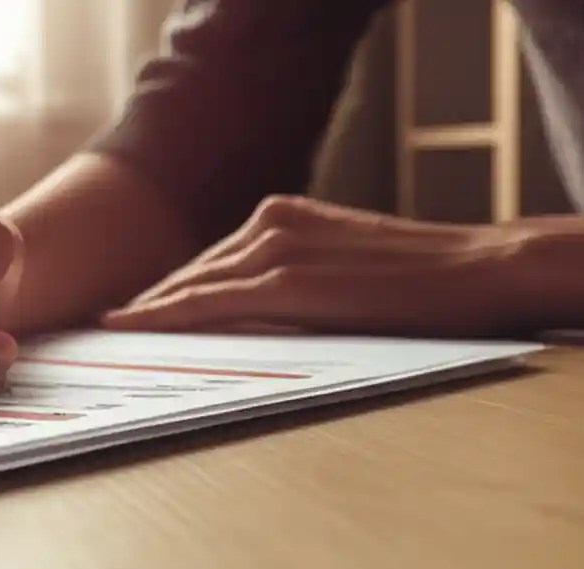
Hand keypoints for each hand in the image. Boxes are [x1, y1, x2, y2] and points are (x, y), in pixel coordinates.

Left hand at [103, 196, 524, 336]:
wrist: (477, 268)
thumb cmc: (421, 280)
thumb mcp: (342, 269)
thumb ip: (294, 282)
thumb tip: (253, 320)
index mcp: (282, 218)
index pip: (209, 263)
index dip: (166, 292)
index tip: (130, 315)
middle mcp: (269, 223)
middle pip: (189, 273)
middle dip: (148, 305)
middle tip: (105, 330)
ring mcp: (275, 247)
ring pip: (190, 286)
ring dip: (148, 313)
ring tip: (109, 336)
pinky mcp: (285, 280)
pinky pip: (207, 301)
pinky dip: (165, 315)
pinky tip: (131, 328)